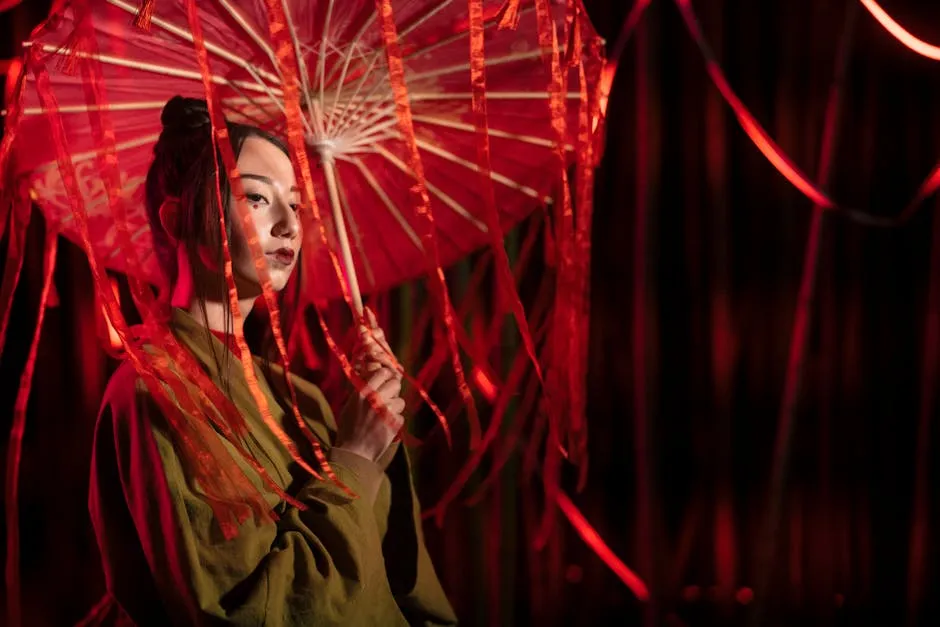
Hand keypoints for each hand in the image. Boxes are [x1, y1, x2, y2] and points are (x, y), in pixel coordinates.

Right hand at [334, 309, 404, 461]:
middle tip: (388, 399)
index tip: (386, 380)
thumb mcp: (350, 405)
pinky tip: (385, 428)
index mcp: (362, 392)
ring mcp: (386, 411)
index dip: (386, 376)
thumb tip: (371, 375)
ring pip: (400, 401)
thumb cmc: (349, 428)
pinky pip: (401, 416)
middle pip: (395, 384)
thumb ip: (362, 391)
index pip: (382, 373)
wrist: (354, 452)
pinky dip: (395, 422)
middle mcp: (375, 399)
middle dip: (393, 391)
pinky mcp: (394, 424)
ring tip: (384, 418)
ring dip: (395, 409)